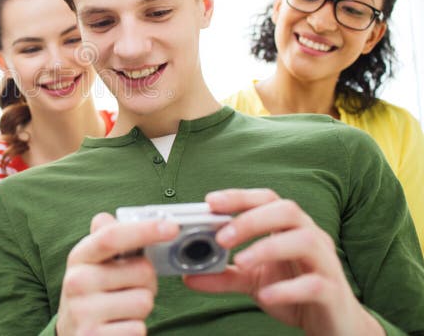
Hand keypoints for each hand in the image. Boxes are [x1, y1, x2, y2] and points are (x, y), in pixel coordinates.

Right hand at [56, 212, 178, 334]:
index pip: (112, 237)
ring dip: (141, 308)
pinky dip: (135, 329)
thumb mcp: (91, 265)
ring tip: (122, 310)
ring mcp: (84, 312)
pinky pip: (139, 329)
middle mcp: (77, 282)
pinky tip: (118, 327)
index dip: (144, 229)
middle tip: (130, 289)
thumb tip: (105, 218)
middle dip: (147, 281)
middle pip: (142, 271)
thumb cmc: (90, 295)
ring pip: (145, 301)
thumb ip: (104, 240)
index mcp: (79, 257)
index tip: (171, 226)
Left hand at [184, 189, 382, 335]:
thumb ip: (224, 275)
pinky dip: (288, 289)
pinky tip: (265, 297)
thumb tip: (187, 276)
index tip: (210, 201)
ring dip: (268, 248)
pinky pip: (314, 284)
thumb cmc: (295, 292)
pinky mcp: (333, 291)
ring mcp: (325, 262)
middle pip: (287, 210)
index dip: (240, 196)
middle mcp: (311, 237)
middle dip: (251, 219)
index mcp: (290, 227)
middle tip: (221, 238)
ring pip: (305, 240)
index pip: (267, 199)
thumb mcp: (254, 281)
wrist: (333, 325)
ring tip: (239, 263)